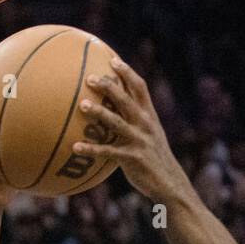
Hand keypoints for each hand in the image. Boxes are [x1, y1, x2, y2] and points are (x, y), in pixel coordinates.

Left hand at [73, 57, 177, 201]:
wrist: (169, 183)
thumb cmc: (154, 159)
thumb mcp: (150, 136)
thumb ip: (137, 122)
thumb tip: (117, 113)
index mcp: (150, 116)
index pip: (139, 87)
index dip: (127, 72)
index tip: (112, 60)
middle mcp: (145, 124)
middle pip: (126, 99)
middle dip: (109, 86)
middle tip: (90, 78)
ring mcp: (139, 140)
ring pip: (117, 122)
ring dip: (99, 112)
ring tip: (82, 105)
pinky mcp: (132, 158)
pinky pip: (107, 152)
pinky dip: (91, 150)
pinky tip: (75, 147)